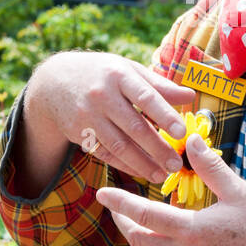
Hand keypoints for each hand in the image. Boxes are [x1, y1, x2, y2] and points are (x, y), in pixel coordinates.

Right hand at [27, 51, 195, 183]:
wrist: (54, 82)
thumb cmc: (103, 74)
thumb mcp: (128, 70)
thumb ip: (159, 85)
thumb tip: (190, 96)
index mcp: (119, 74)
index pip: (146, 97)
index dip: (165, 116)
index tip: (182, 133)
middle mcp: (102, 95)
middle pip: (134, 126)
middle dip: (157, 148)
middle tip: (177, 164)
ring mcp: (87, 115)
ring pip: (119, 145)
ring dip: (142, 163)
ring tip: (162, 175)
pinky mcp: (78, 132)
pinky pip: (105, 153)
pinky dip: (125, 165)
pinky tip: (141, 172)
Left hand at [96, 133, 245, 245]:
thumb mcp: (238, 193)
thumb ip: (211, 167)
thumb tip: (191, 140)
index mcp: (191, 230)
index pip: (144, 215)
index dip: (121, 203)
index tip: (103, 193)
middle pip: (138, 240)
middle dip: (123, 222)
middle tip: (116, 207)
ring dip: (141, 238)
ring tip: (140, 221)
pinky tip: (168, 241)